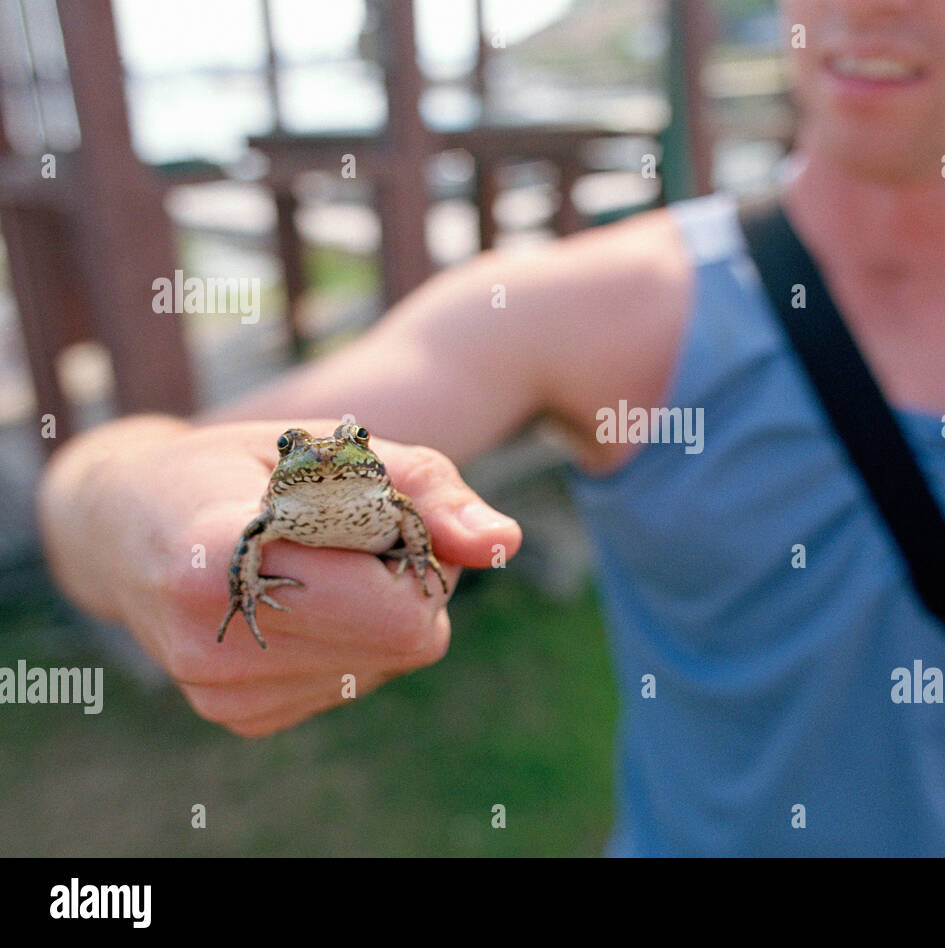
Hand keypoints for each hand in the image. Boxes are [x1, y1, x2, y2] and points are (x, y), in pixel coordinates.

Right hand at [37, 416, 521, 736]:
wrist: (128, 525)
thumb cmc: (246, 467)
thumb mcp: (338, 447)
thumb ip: (431, 493)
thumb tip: (506, 544)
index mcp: (224, 558)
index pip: (399, 608)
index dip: (413, 550)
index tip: (367, 506)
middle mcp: (215, 641)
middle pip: (408, 638)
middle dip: (408, 580)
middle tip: (350, 532)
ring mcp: (222, 691)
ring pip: (389, 663)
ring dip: (382, 610)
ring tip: (320, 565)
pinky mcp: (239, 716)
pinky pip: (354, 681)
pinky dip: (354, 638)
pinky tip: (305, 602)